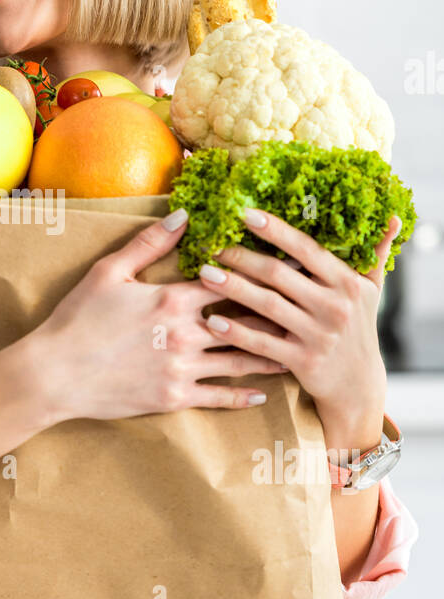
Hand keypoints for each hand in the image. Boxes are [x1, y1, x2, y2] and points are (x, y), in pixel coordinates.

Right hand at [31, 209, 287, 423]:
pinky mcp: (173, 398)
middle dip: (276, 315)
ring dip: (271, 355)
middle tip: (307, 310)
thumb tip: (183, 216)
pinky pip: (218, 397)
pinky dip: (243, 396)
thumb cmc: (77, 319)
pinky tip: (263, 393)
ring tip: (298, 350)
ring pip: (239, 360)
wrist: (54, 373)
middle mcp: (186, 333)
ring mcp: (182, 368)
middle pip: (243, 321)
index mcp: (172, 299)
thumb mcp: (108, 272)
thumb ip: (149, 244)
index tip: (286, 267)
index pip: (227, 282)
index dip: (257, 273)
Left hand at [198, 208, 401, 451]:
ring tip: (204, 273)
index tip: (245, 213)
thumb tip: (394, 217)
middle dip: (242, 257)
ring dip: (233, 288)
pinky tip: (213, 320)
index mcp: (348, 283)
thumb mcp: (371, 291)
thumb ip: (375, 254)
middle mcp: (335, 307)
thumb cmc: (358, 329)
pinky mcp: (302, 361)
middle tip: (212, 244)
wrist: (358, 385)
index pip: (307, 249)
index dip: (276, 230)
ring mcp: (318, 335)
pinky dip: (237, 332)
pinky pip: (262, 344)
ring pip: (267, 306)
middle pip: (280, 275)